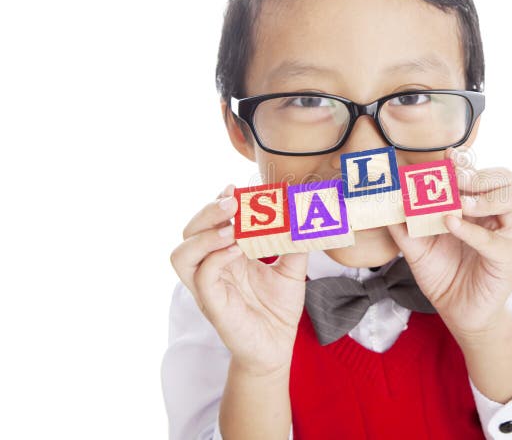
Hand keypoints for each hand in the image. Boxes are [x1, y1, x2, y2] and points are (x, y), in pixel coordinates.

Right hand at [170, 185, 307, 376]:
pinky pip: (202, 276)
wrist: (277, 348)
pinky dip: (216, 257)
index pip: (209, 222)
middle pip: (189, 231)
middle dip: (208, 211)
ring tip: (232, 226)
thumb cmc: (278, 309)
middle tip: (233, 201)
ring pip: (182, 254)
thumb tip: (304, 213)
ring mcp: (208, 287)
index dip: (217, 203)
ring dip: (204, 234)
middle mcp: (211, 267)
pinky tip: (238, 250)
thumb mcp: (292, 269)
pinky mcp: (212, 304)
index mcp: (225, 255)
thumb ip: (295, 242)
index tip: (236, 188)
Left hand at [387, 148, 511, 342]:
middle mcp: (495, 216)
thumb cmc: (443, 274)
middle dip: (479, 175)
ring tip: (458, 202)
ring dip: (484, 197)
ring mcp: (505, 236)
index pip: (481, 174)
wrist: (457, 312)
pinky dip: (473, 230)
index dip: (467, 162)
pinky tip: (452, 224)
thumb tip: (385, 200)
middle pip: (504, 179)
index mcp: (477, 206)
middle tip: (455, 178)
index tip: (449, 156)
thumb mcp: (416, 247)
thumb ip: (402, 224)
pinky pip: (495, 239)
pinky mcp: (506, 258)